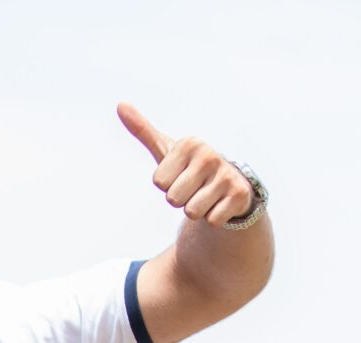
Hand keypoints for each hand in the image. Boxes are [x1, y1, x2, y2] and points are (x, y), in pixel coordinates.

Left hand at [119, 103, 255, 227]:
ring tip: (206, 195)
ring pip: (192, 212)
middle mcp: (209, 156)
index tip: (179, 175)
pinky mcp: (239, 195)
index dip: (167, 185)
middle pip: (173, 199)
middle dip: (180, 200)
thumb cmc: (188, 167)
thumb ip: (142, 130)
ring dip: (196, 209)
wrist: (227, 182)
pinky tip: (219, 203)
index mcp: (189, 144)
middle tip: (193, 188)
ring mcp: (226, 175)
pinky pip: (211, 220)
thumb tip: (121, 104)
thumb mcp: (166, 150)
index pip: (159, 182)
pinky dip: (213, 217)